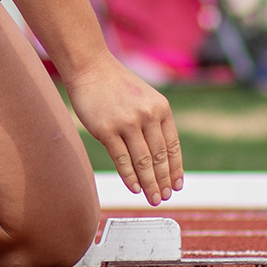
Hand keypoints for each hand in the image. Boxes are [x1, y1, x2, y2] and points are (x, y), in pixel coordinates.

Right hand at [63, 57, 183, 205]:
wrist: (90, 68)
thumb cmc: (116, 86)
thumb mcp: (144, 99)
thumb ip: (153, 123)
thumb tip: (158, 159)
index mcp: (161, 108)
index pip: (172, 146)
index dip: (175, 169)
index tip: (177, 186)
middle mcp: (148, 115)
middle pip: (159, 157)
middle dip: (163, 181)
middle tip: (164, 198)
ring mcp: (127, 123)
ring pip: (143, 162)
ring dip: (149, 184)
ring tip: (152, 199)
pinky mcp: (107, 130)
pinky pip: (122, 159)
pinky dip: (130, 177)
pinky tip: (135, 188)